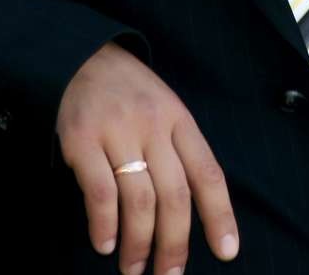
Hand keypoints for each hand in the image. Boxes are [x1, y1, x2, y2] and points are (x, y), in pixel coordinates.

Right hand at [57, 42, 238, 273]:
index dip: (220, 215)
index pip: (208, 173)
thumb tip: (189, 212)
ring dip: (139, 243)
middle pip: (175, 194)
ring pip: (139, 199)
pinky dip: (105, 225)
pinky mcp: (81, 139)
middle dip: (175, 243)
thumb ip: (178, 151)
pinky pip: (100, 192)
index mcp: (179, 119)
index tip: (227, 251)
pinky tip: (105, 243)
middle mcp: (153, 125)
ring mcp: (117, 131)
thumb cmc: (129, 93)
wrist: (81, 55)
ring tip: (134, 268)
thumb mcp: (165, 109)